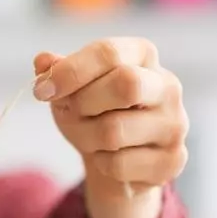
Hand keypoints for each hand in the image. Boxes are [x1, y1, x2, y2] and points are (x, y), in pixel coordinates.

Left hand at [32, 37, 188, 198]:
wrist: (119, 160)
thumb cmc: (94, 113)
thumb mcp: (71, 89)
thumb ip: (58, 73)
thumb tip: (43, 61)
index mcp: (142, 56)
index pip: (109, 53)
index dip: (70, 71)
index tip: (41, 91)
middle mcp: (167, 85)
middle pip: (126, 84)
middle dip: (83, 103)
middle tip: (70, 113)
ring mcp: (175, 124)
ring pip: (115, 131)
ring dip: (85, 138)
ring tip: (88, 137)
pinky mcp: (172, 159)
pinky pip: (119, 165)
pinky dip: (100, 164)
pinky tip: (107, 159)